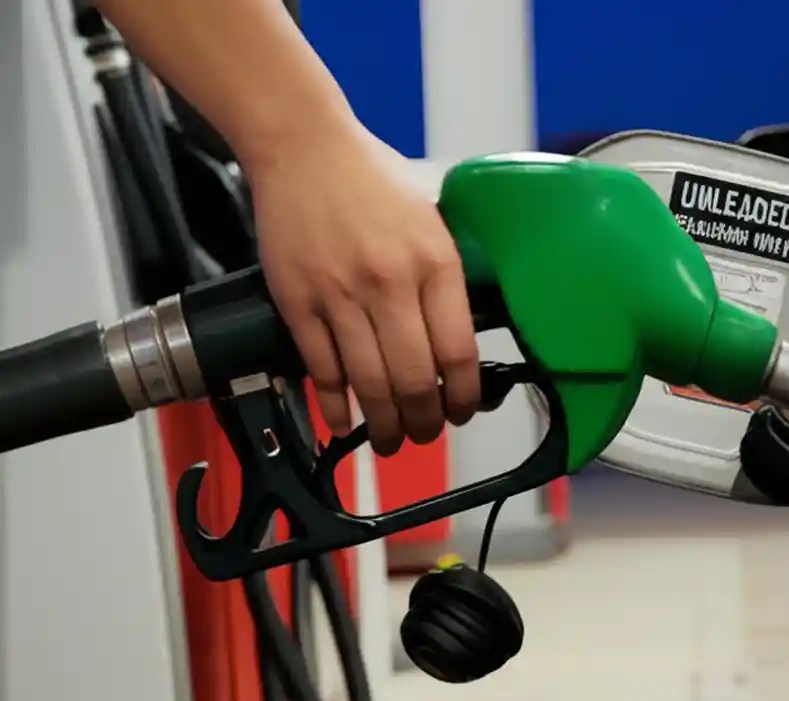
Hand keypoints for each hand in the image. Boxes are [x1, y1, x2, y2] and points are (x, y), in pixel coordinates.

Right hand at [247, 121, 479, 455]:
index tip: (462, 410)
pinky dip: (335, 404)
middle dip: (425, 422)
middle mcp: (391, 282)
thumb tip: (458, 337)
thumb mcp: (431, 218)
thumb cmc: (372, 177)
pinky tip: (345, 420)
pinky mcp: (298, 300)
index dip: (463, 396)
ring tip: (391, 440)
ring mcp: (340, 294)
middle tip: (425, 434)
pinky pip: (322, 368)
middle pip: (414, 379)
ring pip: (369, 383)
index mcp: (435, 262)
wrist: (303, 145)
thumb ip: (446, 275)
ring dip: (383, 424)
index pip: (458, 352)